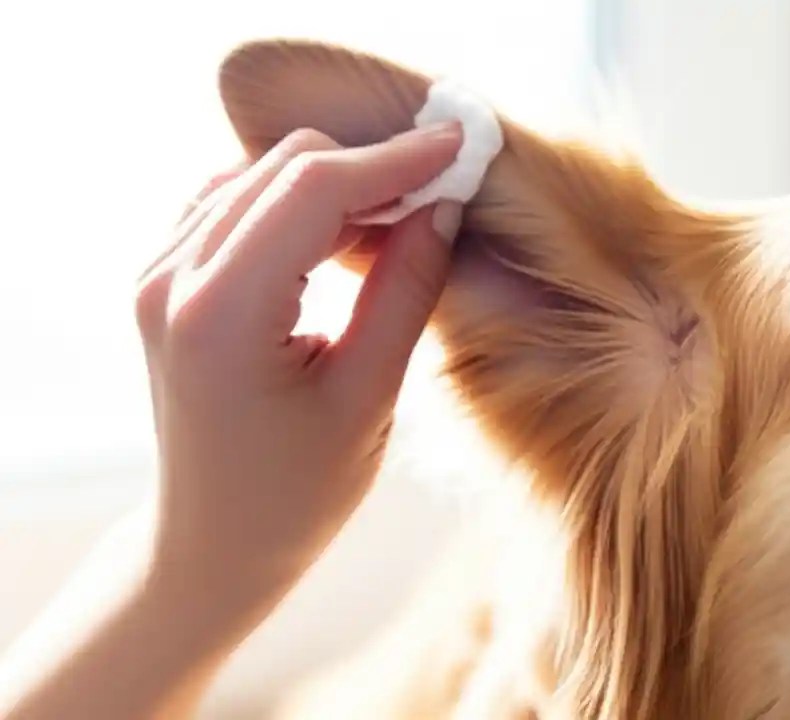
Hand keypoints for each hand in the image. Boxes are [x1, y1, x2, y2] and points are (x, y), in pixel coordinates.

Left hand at [135, 123, 461, 608]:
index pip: (312, 188)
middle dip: (370, 168)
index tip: (460, 145)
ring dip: (337, 184)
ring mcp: (159, 276)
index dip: (394, 158)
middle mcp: (171, 279)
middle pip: (283, 165)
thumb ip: (404, 291)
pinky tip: (345, 236)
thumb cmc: (296, 495)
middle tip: (441, 197)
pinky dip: (298, 204)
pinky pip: (235, 203)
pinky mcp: (166, 281)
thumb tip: (442, 209)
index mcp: (219, 313)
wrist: (215, 543)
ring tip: (401, 223)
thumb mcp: (368, 397)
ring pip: (259, 174)